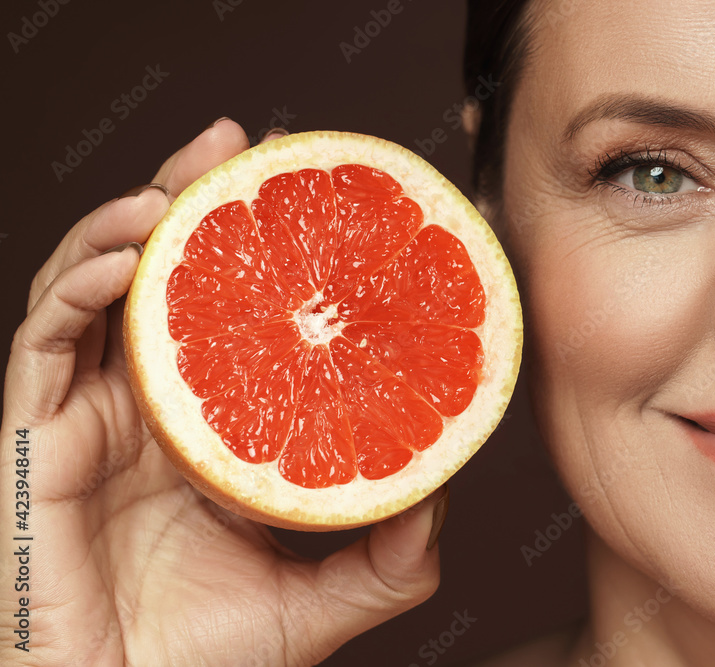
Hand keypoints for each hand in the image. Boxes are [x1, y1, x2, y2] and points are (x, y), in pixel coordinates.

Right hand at [0, 119, 446, 666]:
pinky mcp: (32, 433)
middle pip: (166, 275)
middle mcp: (151, 406)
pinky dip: (80, 283)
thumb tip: (446, 496)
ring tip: (181, 180)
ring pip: (99, 286)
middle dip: (193, 198)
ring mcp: (89, 413)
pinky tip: (128, 251)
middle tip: (239, 146)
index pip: (233, 314)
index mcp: (212, 427)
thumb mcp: (321, 599)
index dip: (262, 251)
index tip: (311, 195)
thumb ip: (389, 556)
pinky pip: (45, 338)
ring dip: (134, 219)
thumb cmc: (201, 657)